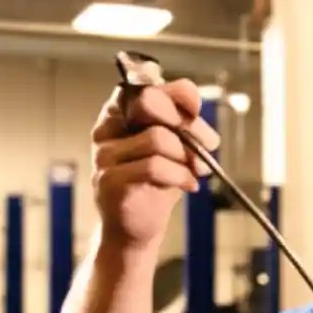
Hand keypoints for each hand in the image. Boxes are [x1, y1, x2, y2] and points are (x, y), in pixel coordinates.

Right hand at [89, 79, 220, 252]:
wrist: (138, 227)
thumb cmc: (158, 182)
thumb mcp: (177, 148)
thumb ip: (183, 125)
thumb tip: (194, 109)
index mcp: (121, 113)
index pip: (148, 86)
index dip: (178, 94)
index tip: (197, 110)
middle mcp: (108, 128)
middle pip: (150, 102)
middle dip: (187, 124)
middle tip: (207, 144)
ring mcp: (104, 154)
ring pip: (159, 138)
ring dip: (187, 156)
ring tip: (196, 172)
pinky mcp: (109, 180)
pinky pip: (155, 166)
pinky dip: (180, 175)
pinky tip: (188, 185)